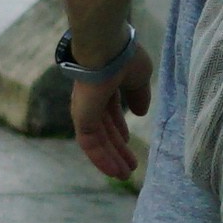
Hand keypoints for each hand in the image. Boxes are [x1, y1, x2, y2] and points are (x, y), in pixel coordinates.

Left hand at [67, 38, 147, 185]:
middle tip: (129, 166)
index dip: (119, 128)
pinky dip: (101, 159)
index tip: (128, 142)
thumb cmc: (124, 56)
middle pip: (105, 130)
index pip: (110, 111)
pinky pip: (90, 145)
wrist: (106, 47)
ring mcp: (85, 110)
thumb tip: (141, 113)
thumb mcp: (140, 77)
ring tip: (124, 175)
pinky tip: (115, 172)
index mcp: (105, 86)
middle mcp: (91, 100)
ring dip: (111, 159)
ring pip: (98, 141)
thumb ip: (139, 96)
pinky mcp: (81, 119)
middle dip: (117, 148)